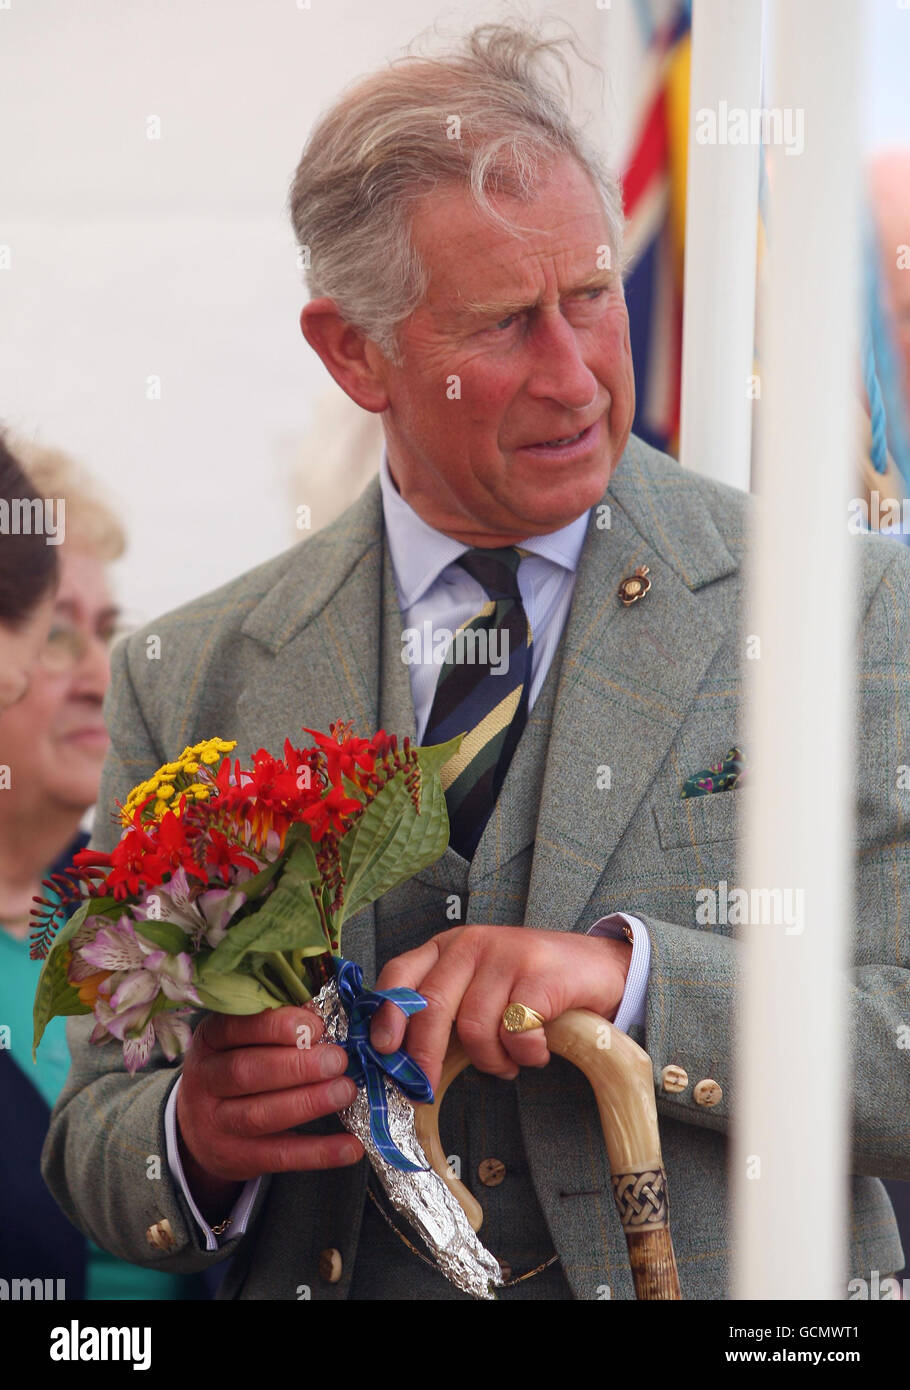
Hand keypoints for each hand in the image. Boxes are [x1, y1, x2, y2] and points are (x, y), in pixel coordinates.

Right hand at [176, 1005, 363, 1216]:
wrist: (199, 1127)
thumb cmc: (236, 1066)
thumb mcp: (242, 1040)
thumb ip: (277, 1026)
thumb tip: (322, 1014)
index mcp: (209, 1040)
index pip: (235, 1028)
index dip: (275, 1026)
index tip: (315, 1026)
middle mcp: (205, 1081)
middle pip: (246, 1072)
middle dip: (297, 1066)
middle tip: (337, 1060)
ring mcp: (215, 1124)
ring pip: (260, 1115)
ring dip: (308, 1103)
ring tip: (346, 1091)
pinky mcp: (235, 1158)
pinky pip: (279, 1156)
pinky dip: (318, 1153)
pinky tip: (351, 1147)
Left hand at [368, 925, 631, 1094]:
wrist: (604, 965)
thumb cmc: (533, 984)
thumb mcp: (480, 984)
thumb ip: (444, 1006)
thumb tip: (399, 1056)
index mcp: (450, 947)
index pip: (402, 973)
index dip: (386, 1013)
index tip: (383, 1050)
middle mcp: (474, 944)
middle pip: (432, 1006)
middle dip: (425, 1057)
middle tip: (426, 1088)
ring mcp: (508, 955)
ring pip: (475, 1027)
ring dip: (490, 1060)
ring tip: (507, 1062)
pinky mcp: (541, 974)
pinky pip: (515, 1032)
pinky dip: (524, 1055)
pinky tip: (535, 1051)